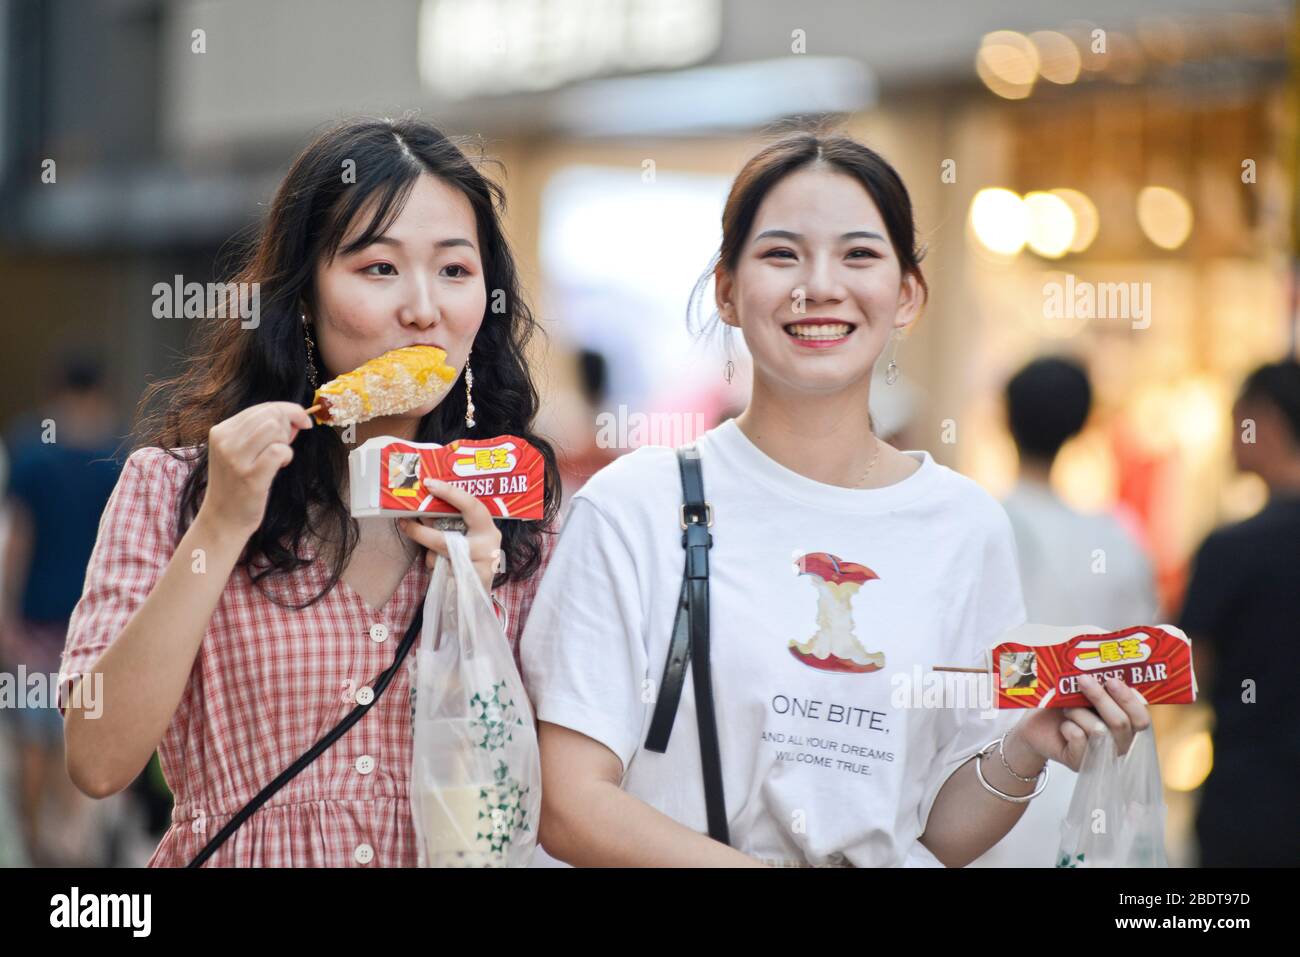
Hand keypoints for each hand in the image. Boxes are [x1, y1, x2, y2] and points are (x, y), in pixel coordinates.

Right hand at [198, 401, 313, 539]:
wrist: (223, 519)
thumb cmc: (237, 485)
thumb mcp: (240, 452)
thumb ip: (262, 432)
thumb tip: (295, 417)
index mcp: (221, 431)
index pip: (261, 407)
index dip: (288, 411)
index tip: (301, 422)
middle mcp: (225, 441)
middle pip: (271, 414)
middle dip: (288, 425)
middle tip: (286, 444)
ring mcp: (235, 459)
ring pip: (274, 427)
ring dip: (285, 441)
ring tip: (279, 456)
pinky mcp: (250, 476)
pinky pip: (279, 450)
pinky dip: (287, 455)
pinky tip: (280, 466)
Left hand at [398, 478, 502, 594]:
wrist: (478, 597)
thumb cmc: (470, 561)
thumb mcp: (462, 539)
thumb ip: (446, 525)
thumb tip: (422, 509)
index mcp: (487, 529)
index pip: (471, 506)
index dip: (451, 494)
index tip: (429, 483)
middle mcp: (488, 546)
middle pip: (444, 540)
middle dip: (421, 533)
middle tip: (404, 523)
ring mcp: (480, 567)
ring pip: (439, 559)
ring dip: (430, 557)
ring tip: (435, 560)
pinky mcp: (469, 584)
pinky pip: (440, 573)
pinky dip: (435, 571)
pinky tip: (444, 574)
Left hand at [1013, 673, 1151, 771]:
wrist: (1036, 725)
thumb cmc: (1063, 706)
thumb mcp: (1082, 693)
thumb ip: (1097, 686)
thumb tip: (1100, 670)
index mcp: (1126, 725)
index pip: (1141, 718)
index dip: (1129, 700)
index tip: (1111, 680)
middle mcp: (1118, 743)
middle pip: (1121, 723)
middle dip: (1101, 698)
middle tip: (1083, 680)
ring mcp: (1101, 756)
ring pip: (1099, 730)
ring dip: (1078, 712)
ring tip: (1066, 707)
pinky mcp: (1079, 762)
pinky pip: (1079, 739)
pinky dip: (1068, 726)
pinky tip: (1063, 726)